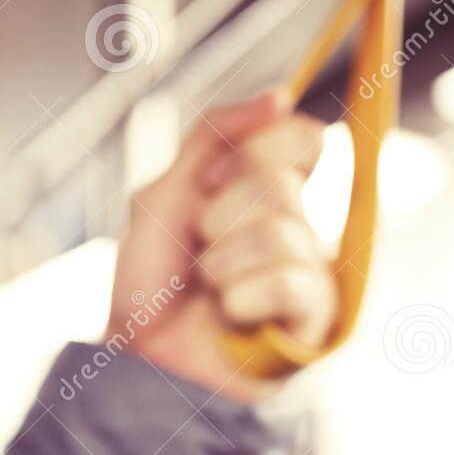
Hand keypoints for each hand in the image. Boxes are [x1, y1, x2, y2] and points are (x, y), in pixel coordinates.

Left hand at [109, 91, 334, 402]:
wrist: (137, 358)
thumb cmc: (152, 288)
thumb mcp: (166, 194)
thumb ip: (215, 136)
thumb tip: (280, 96)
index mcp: (271, 196)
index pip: (302, 139)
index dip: (252, 152)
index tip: (208, 183)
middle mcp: (301, 231)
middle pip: (282, 184)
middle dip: (219, 215)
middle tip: (199, 252)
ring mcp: (313, 277)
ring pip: (281, 231)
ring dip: (222, 262)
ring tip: (209, 291)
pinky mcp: (316, 324)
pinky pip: (292, 281)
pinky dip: (241, 296)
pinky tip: (230, 317)